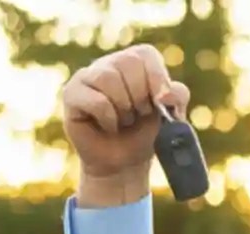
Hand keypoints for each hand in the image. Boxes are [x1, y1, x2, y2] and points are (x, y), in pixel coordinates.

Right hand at [60, 43, 190, 205]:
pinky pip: (97, 100)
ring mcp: (88, 76)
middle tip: (138, 114)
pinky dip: (109, 119)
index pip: (146, 55)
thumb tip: (166, 94)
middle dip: (141, 96)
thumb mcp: (172, 115)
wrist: (124, 163)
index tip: (161, 102)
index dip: (157, 78)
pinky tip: (108, 126)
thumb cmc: (146, 134)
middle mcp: (110, 64)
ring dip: (124, 108)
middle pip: (128, 63)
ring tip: (123, 120)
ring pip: (109, 78)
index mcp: (136, 63)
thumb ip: (177, 97)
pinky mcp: (71, 93)